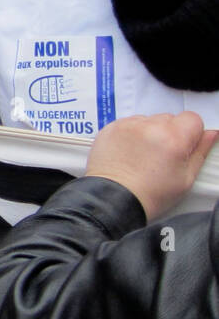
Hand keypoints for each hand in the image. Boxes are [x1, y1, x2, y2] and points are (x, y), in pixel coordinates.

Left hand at [85, 112, 218, 221]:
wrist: (114, 199)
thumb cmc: (150, 194)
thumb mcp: (186, 178)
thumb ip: (201, 151)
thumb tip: (211, 134)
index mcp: (173, 138)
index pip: (192, 118)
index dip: (192, 133)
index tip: (185, 146)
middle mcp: (150, 126)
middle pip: (170, 118)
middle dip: (171, 133)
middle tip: (163, 155)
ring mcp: (128, 125)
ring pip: (149, 119)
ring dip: (151, 131)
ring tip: (145, 155)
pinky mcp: (111, 128)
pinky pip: (129, 123)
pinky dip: (132, 133)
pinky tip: (131, 152)